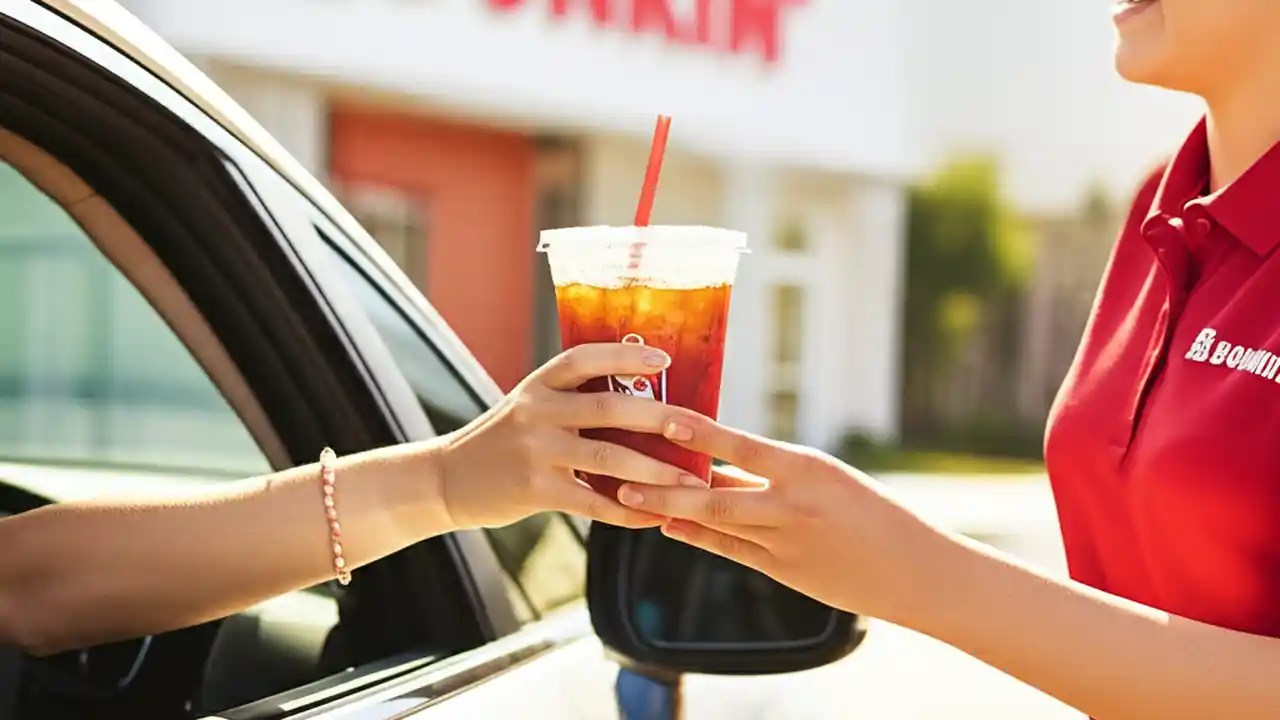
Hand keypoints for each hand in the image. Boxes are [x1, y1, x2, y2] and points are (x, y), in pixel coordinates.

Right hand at [435, 343, 704, 530]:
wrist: (446, 479)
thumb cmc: (504, 441)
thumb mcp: (529, 406)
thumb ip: (574, 401)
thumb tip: (646, 403)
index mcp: (539, 384)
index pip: (585, 359)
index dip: (626, 356)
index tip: (664, 358)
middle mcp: (537, 411)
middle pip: (609, 408)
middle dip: (661, 419)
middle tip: (699, 428)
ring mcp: (535, 451)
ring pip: (609, 458)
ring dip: (656, 472)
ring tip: (692, 482)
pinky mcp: (534, 490)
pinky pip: (593, 503)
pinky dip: (628, 512)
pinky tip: (655, 517)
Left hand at [615, 417, 952, 622]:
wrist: (913, 570)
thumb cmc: (871, 512)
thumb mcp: (827, 478)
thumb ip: (771, 471)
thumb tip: (715, 458)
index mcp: (807, 469)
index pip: (742, 445)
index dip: (700, 433)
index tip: (665, 417)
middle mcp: (791, 506)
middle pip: (714, 494)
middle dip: (664, 485)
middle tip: (622, 474)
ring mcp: (784, 543)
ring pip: (714, 523)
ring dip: (670, 511)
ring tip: (630, 499)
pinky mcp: (782, 573)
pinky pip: (729, 550)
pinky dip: (696, 536)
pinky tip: (668, 526)